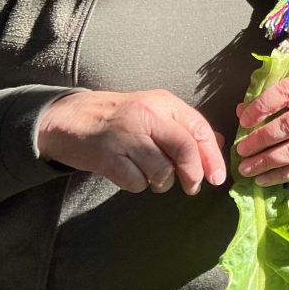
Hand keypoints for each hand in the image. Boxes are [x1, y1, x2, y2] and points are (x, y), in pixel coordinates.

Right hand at [37, 89, 227, 193]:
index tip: (218, 177)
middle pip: (185, 150)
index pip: (198, 129)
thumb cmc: (120, 118)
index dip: (212, 156)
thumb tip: (219, 143)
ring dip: (162, 182)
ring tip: (153, 176)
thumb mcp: (154, 111)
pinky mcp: (106, 158)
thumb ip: (185, 126)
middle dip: (193, 174)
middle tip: (192, 187)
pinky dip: (139, 185)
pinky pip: (136, 183)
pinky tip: (131, 175)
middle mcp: (146, 116)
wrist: (69, 119)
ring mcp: (124, 137)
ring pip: (162, 171)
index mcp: (163, 102)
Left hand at [234, 74, 288, 185]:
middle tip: (242, 150)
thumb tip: (241, 111)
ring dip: (269, 161)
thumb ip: (274, 102)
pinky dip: (281, 175)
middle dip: (263, 138)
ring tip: (247, 168)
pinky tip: (263, 178)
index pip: (288, 91)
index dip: (263, 105)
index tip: (244, 121)